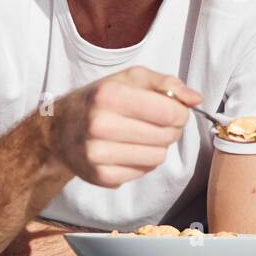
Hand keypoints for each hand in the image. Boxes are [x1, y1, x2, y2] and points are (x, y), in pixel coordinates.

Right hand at [48, 66, 201, 187]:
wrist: (59, 129)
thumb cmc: (100, 99)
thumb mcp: (130, 79)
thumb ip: (167, 84)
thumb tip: (196, 99)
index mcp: (109, 95)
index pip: (168, 111)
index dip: (180, 112)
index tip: (174, 110)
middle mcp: (100, 125)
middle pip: (165, 136)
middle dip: (170, 129)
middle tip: (158, 123)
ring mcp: (98, 153)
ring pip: (157, 157)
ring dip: (158, 147)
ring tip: (143, 136)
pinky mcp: (100, 176)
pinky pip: (143, 172)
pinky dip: (143, 161)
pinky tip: (129, 149)